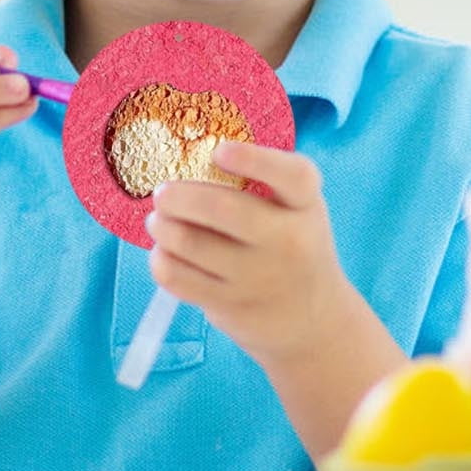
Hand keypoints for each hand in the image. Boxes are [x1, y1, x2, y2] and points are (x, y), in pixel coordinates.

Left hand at [145, 141, 354, 368]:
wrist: (312, 318)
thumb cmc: (294, 244)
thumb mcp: (297, 209)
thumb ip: (263, 183)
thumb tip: (191, 157)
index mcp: (305, 205)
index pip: (292, 175)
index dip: (254, 159)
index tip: (220, 152)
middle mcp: (287, 240)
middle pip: (223, 209)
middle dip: (178, 196)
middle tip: (162, 193)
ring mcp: (258, 277)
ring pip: (190, 243)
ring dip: (161, 226)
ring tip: (158, 221)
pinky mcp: (231, 306)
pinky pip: (178, 278)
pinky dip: (161, 259)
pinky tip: (164, 251)